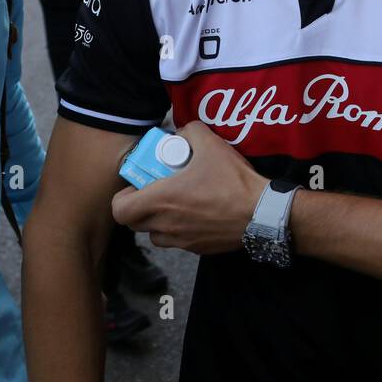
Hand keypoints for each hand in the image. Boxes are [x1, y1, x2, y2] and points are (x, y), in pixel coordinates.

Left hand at [111, 121, 267, 255]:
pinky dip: (180, 231)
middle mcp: (166, 225)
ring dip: (158, 222)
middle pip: (135, 225)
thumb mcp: (211, 144)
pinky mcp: (198, 249)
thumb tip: (182, 133)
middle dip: (140, 209)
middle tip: (156, 192)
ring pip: (156, 236)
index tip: (138, 186)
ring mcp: (182, 241)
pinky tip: (198, 214)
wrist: (261, 213)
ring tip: (176, 205)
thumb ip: (190, 131)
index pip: (120, 210)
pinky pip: (178, 242)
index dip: (123, 198)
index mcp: (161, 200)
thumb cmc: (232, 181)